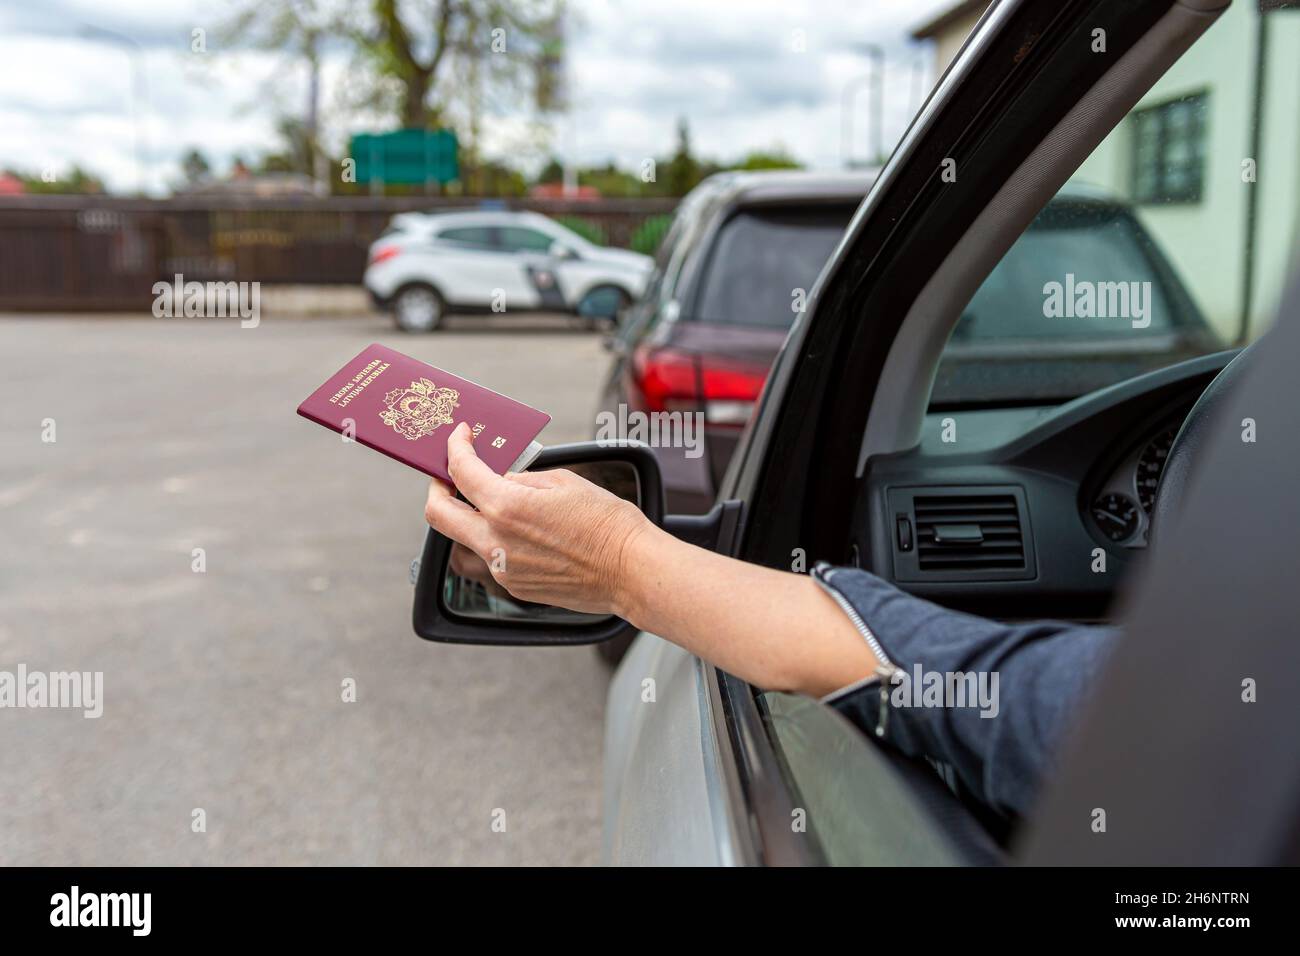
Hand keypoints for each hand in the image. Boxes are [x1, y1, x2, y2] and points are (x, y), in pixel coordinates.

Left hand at [424, 422, 653, 615]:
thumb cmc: (607, 523)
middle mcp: (496, 542)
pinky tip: (527, 532)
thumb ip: (521, 479)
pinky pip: (494, 558)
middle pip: (439, 515)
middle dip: (437, 489)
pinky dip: (501, 540)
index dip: (455, 448)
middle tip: (448, 475)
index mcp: (506, 507)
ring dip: (474, 517)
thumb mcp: (563, 482)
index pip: (460, 471)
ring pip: (468, 538)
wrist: (631, 570)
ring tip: (498, 502)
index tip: (460, 438)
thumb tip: (501, 480)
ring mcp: (504, 569)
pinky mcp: (516, 586)